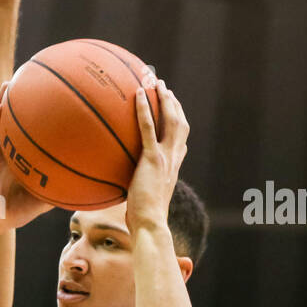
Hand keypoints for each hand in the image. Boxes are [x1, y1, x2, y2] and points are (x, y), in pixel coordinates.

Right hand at [0, 82, 52, 236]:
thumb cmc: (13, 212)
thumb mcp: (42, 201)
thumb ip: (60, 192)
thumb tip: (86, 192)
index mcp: (19, 157)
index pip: (27, 130)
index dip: (35, 113)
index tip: (49, 95)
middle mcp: (6, 150)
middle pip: (11, 119)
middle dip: (17, 98)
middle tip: (29, 76)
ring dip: (0, 101)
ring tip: (8, 83)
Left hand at [127, 79, 188, 230]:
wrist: (150, 223)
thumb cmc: (144, 217)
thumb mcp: (144, 197)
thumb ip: (140, 185)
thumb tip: (125, 185)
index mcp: (173, 167)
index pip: (180, 140)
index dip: (178, 122)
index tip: (172, 110)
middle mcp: (173, 159)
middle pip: (179, 123)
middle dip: (173, 103)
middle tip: (163, 88)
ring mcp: (165, 157)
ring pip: (170, 120)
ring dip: (164, 99)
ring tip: (155, 83)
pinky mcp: (152, 159)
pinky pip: (148, 128)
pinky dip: (145, 109)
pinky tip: (138, 94)